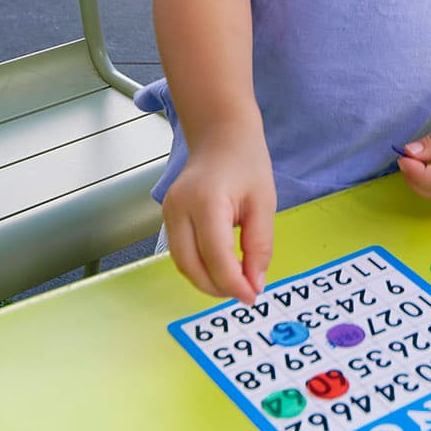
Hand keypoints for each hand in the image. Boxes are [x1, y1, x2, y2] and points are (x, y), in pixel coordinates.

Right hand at [162, 138, 275, 303]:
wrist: (221, 134)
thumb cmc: (246, 162)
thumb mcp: (264, 204)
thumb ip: (259, 246)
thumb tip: (255, 285)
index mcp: (205, 201)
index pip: (215, 256)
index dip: (234, 283)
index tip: (253, 296)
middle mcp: (178, 208)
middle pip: (191, 265)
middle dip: (217, 287)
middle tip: (245, 293)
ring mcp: (167, 212)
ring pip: (181, 263)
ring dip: (206, 281)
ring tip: (235, 283)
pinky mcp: (167, 216)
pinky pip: (180, 252)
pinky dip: (199, 267)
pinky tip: (220, 269)